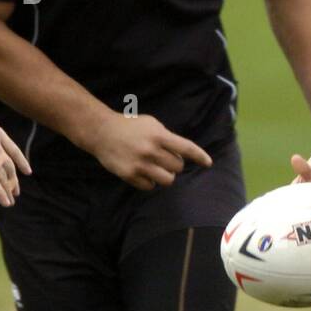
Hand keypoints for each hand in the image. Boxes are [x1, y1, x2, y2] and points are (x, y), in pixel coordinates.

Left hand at [0, 99, 31, 206]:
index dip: (0, 193)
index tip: (7, 203)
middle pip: (1, 174)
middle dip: (8, 189)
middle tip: (12, 201)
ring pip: (8, 163)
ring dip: (14, 178)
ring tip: (16, 190)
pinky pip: (13, 149)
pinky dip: (21, 160)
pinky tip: (27, 171)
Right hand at [88, 113, 212, 189]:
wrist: (101, 132)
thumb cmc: (130, 126)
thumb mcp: (152, 124)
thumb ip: (167, 137)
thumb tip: (184, 153)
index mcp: (159, 135)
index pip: (186, 148)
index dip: (200, 156)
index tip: (208, 163)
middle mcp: (151, 150)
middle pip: (178, 167)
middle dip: (175, 164)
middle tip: (165, 159)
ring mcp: (140, 164)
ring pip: (167, 180)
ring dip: (165, 175)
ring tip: (157, 168)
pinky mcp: (129, 175)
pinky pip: (150, 186)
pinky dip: (150, 182)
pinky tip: (143, 172)